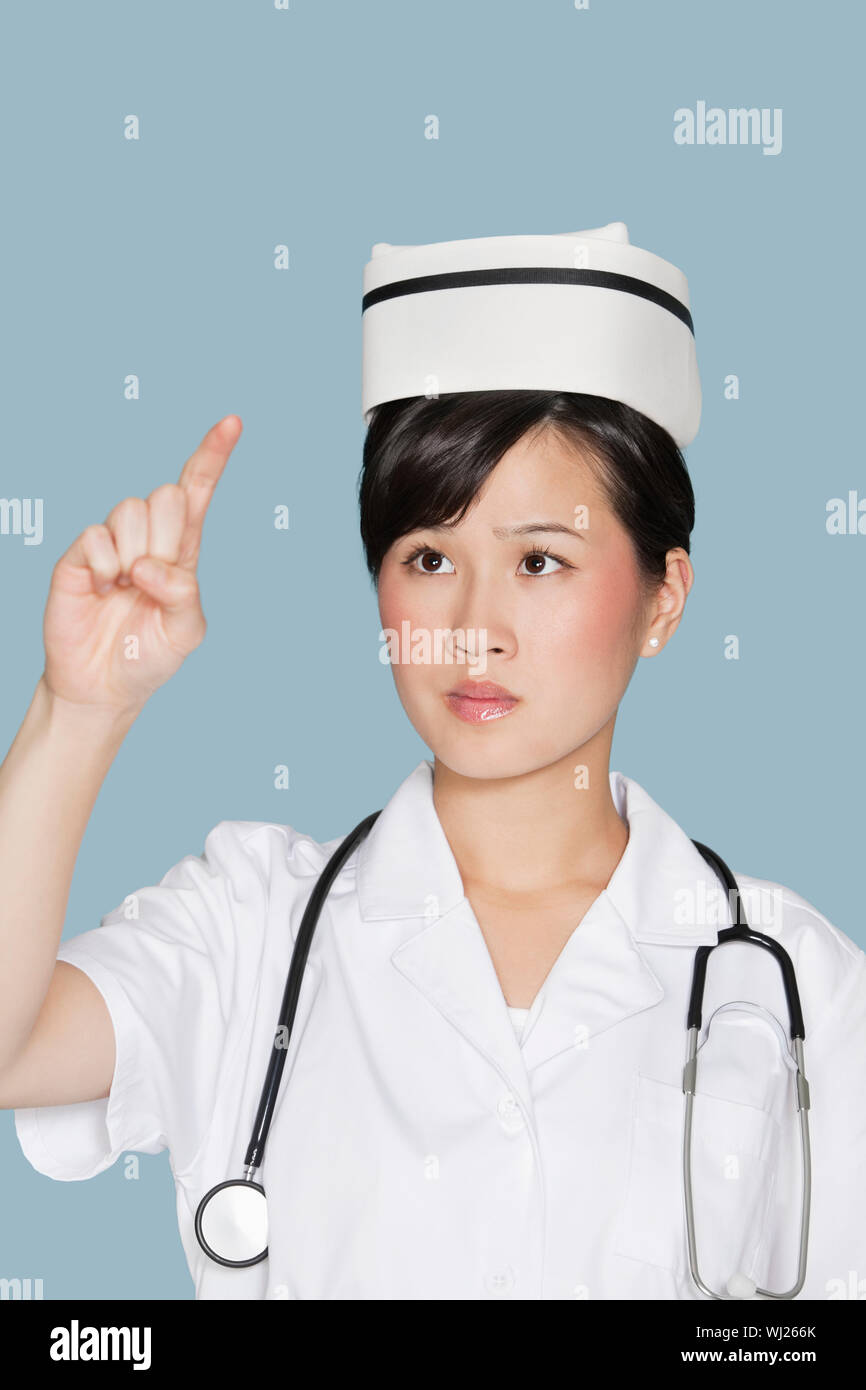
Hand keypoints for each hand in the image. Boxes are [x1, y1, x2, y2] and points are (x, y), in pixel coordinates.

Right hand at [42, 415, 241, 714]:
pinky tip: (102, 589)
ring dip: (135, 555)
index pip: (197, 492)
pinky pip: (95, 536)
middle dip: (166, 538)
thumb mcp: (185, 631)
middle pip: (166, 495)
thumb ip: (183, 595)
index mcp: (181, 551)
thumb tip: (149, 564)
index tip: (233, 422)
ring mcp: (111, 544)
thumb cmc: (149, 657)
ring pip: (131, 510)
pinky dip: (104, 566)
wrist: (102, 686)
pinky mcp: (78, 557)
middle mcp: (147, 539)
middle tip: (152, 579)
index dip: (213, 455)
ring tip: (125, 588)